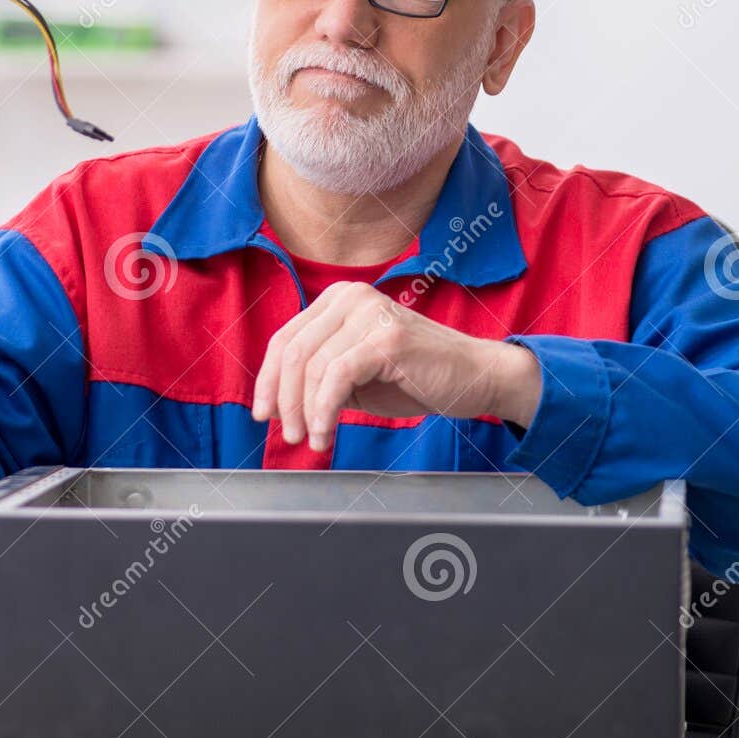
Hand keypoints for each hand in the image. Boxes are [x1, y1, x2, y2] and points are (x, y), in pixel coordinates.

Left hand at [251, 282, 542, 453]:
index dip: (268, 379)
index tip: (262, 413)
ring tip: (311, 441)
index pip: (286, 338)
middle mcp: (351, 296)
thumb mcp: (356, 375)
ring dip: (304, 412)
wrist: (476, 377)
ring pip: (312, 366)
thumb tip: (274, 405)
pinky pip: (337, 378)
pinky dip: (323, 412)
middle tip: (287, 434)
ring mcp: (370, 314)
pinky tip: (326, 434)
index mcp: (340, 298)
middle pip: (293, 351)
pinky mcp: (386, 339)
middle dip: (282, 399)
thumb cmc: (417, 377)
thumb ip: (319, 379)